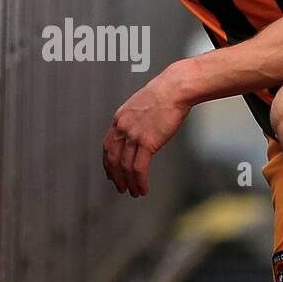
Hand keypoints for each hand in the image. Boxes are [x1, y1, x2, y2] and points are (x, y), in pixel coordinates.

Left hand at [102, 71, 190, 197]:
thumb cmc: (164, 94)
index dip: (108, 163)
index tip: (111, 174)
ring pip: (125, 167)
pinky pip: (139, 168)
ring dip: (129, 183)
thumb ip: (135, 120)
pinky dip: (140, 182)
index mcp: (119, 119)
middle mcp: (122, 128)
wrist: (175, 88)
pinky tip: (144, 189)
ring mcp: (133, 135)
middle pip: (113, 160)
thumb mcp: (141, 105)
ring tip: (134, 193)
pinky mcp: (147, 142)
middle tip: (121, 188)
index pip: (108, 147)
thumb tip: (139, 131)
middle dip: (116, 177)